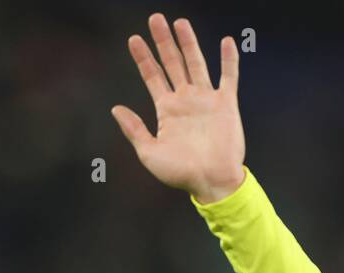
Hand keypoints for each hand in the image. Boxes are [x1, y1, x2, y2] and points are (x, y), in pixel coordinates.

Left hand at [111, 14, 244, 202]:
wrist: (212, 182)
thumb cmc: (180, 173)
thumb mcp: (149, 153)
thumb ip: (134, 130)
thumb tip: (115, 109)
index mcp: (167, 110)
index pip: (153, 76)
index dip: (143, 58)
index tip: (133, 39)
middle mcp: (185, 100)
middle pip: (172, 63)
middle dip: (163, 42)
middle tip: (155, 18)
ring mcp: (206, 100)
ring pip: (196, 63)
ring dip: (188, 42)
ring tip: (180, 22)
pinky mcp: (226, 104)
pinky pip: (228, 77)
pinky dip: (228, 60)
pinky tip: (226, 42)